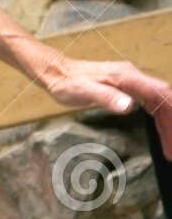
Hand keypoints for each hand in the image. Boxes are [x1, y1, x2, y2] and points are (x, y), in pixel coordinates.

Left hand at [41, 56, 171, 155]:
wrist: (58, 72)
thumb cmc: (68, 82)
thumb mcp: (84, 91)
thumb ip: (107, 97)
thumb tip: (129, 105)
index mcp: (127, 77)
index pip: (160, 93)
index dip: (171, 112)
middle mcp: (133, 77)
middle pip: (163, 100)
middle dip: (171, 123)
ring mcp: (131, 83)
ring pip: (158, 103)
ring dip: (167, 122)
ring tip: (169, 145)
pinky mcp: (127, 88)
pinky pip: (150, 104)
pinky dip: (157, 118)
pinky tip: (160, 130)